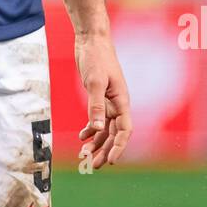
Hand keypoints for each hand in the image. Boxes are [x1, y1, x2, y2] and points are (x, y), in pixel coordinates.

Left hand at [75, 32, 131, 169]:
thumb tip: (97, 129)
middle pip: (114, 134)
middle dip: (105, 150)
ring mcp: (108, 101)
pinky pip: (97, 119)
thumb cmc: (96, 58)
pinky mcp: (98, 98)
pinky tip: (82, 137)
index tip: (110, 161)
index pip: (125, 130)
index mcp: (122, 101)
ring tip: (84, 157)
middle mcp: (117, 104)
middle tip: (92, 165)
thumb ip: (95, 105)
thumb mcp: (95, 82)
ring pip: (105, 129)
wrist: (92, 40)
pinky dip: (90, 129)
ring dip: (97, 143)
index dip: (119, 147)